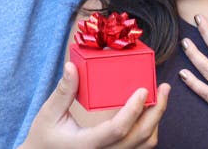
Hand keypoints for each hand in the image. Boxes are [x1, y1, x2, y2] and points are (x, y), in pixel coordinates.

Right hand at [21, 62, 170, 147]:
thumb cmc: (44, 138)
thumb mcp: (49, 113)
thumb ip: (63, 91)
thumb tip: (71, 66)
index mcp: (88, 144)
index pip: (118, 130)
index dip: (133, 110)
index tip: (142, 89)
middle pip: (140, 138)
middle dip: (157, 112)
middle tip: (163, 88)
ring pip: (144, 145)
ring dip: (156, 121)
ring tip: (160, 97)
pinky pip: (139, 146)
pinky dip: (148, 129)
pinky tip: (148, 112)